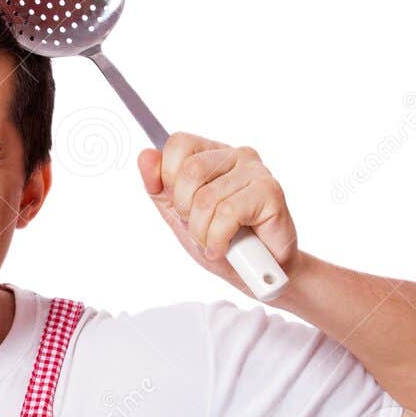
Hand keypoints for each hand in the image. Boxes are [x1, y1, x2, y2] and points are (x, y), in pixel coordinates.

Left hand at [137, 134, 297, 294]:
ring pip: (207, 198)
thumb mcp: (178, 216)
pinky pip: (227, 214)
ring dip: (202, 232)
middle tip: (200, 228)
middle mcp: (236, 155)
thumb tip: (145, 155)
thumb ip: (159, 187)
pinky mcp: (270, 191)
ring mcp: (256, 171)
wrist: (256, 273)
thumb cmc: (221, 240)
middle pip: (190, 171)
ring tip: (215, 242)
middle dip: (185, 211)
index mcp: (212, 154)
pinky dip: (218, 239)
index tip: (179, 206)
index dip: (169, 178)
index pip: (178, 143)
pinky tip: (224, 248)